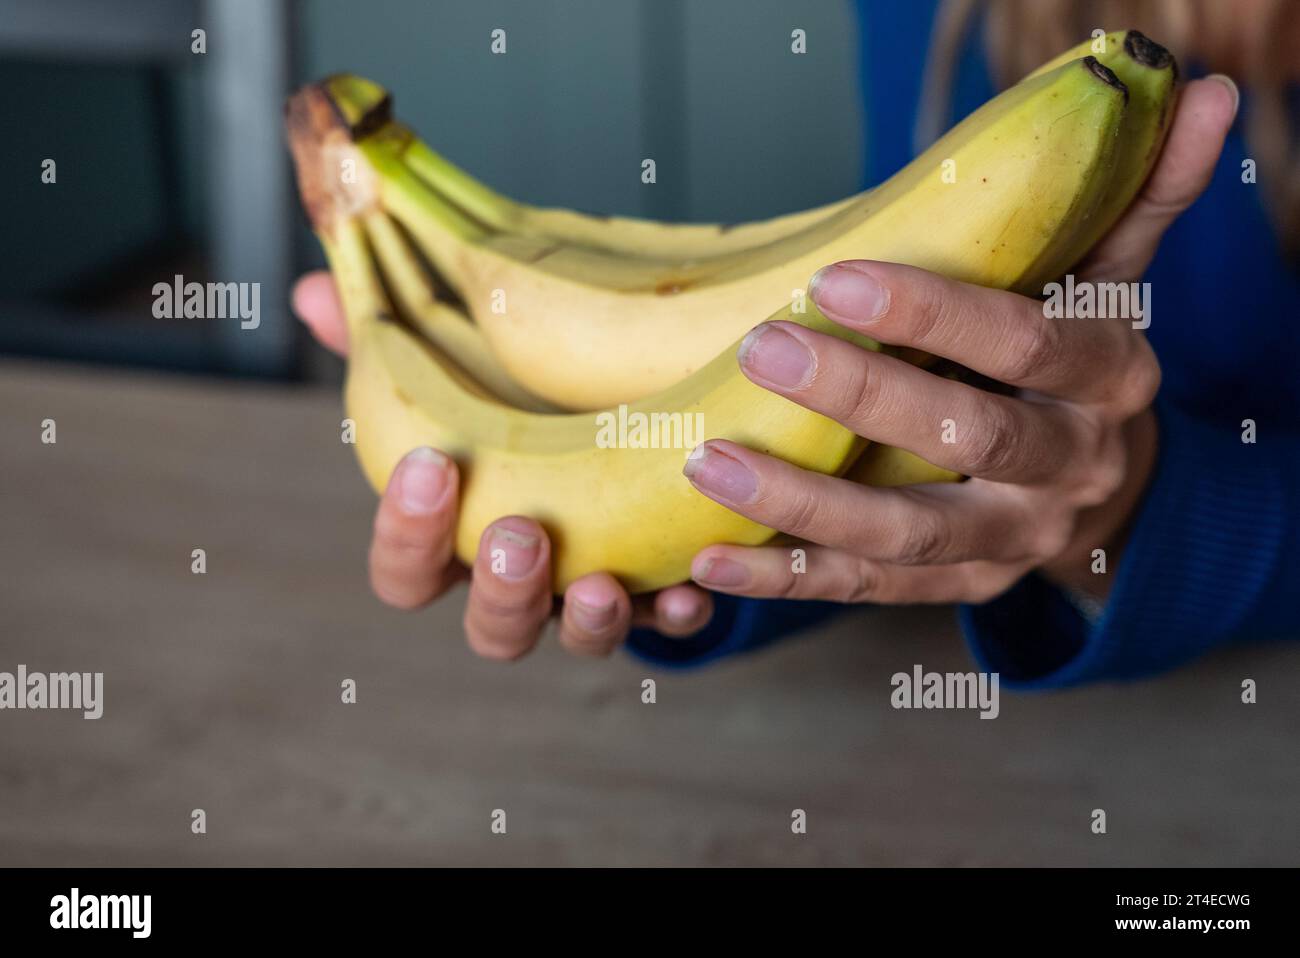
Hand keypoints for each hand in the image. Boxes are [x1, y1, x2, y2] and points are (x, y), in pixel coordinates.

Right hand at [292, 275, 713, 657]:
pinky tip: (690, 592)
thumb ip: (384, 346)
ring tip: (598, 582)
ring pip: (576, 639)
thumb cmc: (510, 412)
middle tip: (518, 534)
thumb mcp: (450, 374)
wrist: (617, 436)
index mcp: (456, 545)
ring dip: (586, 620)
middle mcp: (519, 585)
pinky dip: (677, 614)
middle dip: (502, 588)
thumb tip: (315, 293)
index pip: (405, 572)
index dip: (408, 535)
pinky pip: (668, 623)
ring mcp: (587, 596)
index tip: (431, 467)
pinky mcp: (659, 592)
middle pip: (491, 627)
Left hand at [686, 76, 1238, 604]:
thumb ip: (1142, 197)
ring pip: (907, 534)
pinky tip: (711, 560)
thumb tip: (1205, 97)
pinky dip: (788, 577)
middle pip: (969, 436)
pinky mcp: (963, 588)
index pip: (1027, 342)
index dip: (937, 315)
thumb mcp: (1112, 280)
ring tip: (709, 463)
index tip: (837, 280)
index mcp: (1109, 378)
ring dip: (802, 505)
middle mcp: (1069, 467)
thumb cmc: (1078, 360)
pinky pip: (868, 590)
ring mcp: (1015, 541)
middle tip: (760, 353)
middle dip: (861, 397)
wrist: (1106, 484)